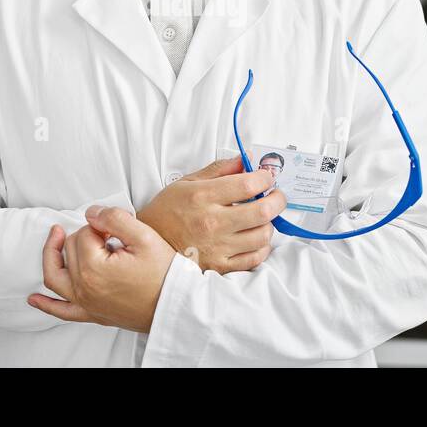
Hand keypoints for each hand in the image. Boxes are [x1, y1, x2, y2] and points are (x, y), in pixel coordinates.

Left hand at [28, 206, 176, 333]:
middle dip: (87, 236)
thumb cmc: (165, 275)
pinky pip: (61, 311)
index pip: (84, 232)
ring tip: (56, 237)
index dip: (101, 224)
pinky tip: (34, 298)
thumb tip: (91, 213)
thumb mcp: (144, 237)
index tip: (119, 229)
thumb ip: (114, 218)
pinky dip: (46, 304)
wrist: (177, 306)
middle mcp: (83, 288)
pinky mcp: (92, 314)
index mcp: (93, 268)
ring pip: (55, 275)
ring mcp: (86, 303)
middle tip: (111, 235)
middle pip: (70, 249)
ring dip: (51, 255)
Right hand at [137, 157, 285, 273]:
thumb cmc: (168, 211)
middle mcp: (212, 222)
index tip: (266, 177)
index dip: (265, 177)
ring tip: (261, 218)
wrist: (149, 244)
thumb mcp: (187, 182)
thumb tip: (246, 160)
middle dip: (278, 199)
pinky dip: (261, 247)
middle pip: (263, 210)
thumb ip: (219, 169)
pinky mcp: (220, 266)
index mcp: (203, 196)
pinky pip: (254, 258)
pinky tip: (254, 238)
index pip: (248, 183)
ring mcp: (217, 247)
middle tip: (276, 196)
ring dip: (269, 224)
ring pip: (262, 235)